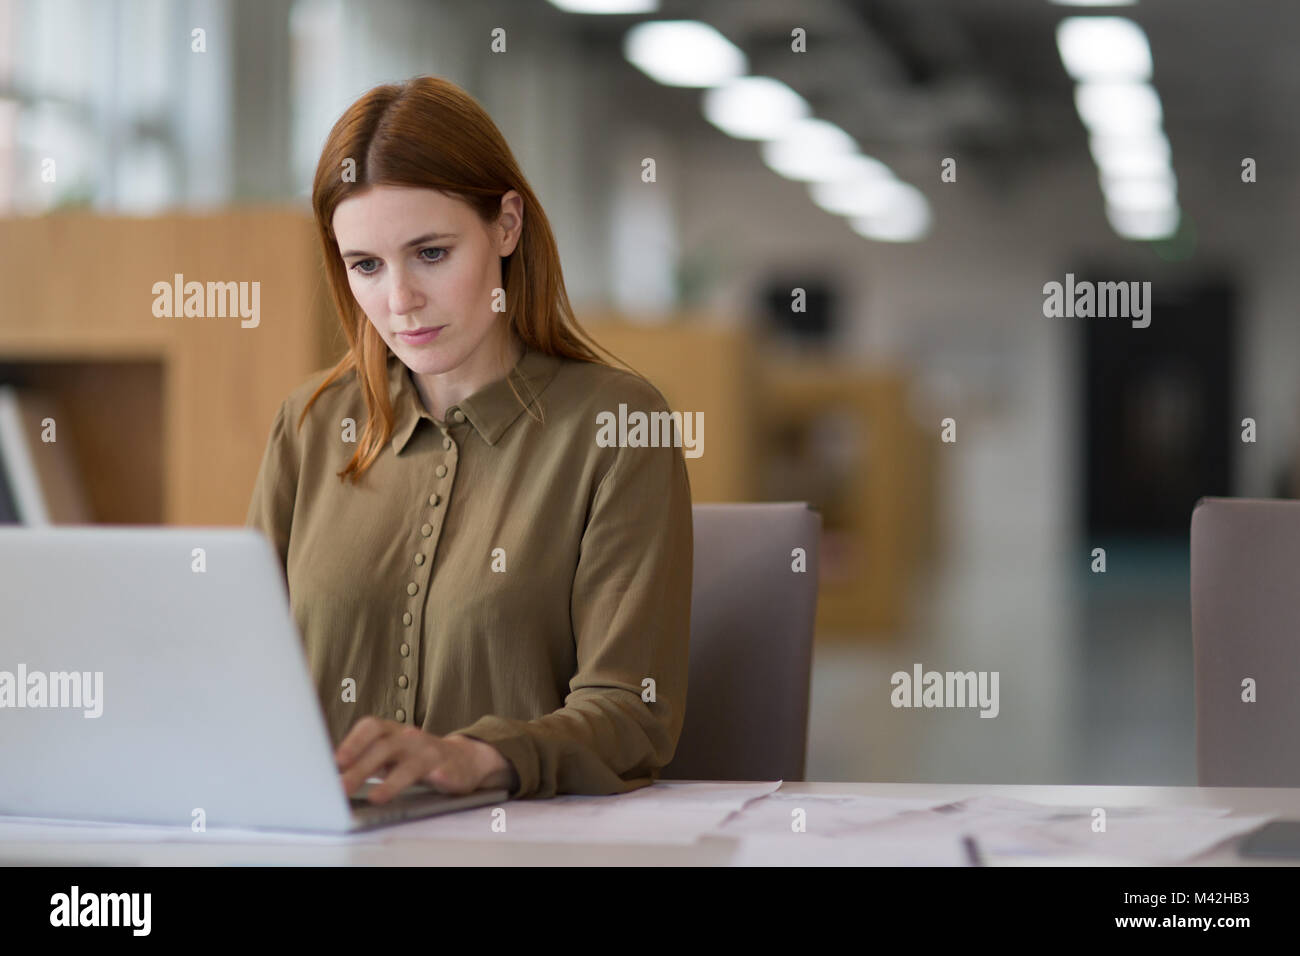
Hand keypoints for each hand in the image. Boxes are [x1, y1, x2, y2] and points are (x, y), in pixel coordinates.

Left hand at [335, 716, 510, 803]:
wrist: (461, 759)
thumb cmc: (414, 758)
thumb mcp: (389, 753)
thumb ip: (363, 759)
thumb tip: (328, 773)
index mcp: (392, 732)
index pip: (371, 727)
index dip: (353, 742)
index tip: (336, 761)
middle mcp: (410, 738)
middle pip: (384, 748)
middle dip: (361, 769)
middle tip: (342, 788)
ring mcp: (430, 752)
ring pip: (410, 765)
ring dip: (392, 782)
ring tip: (376, 798)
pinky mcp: (448, 769)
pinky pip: (443, 772)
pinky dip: (439, 776)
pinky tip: (435, 780)